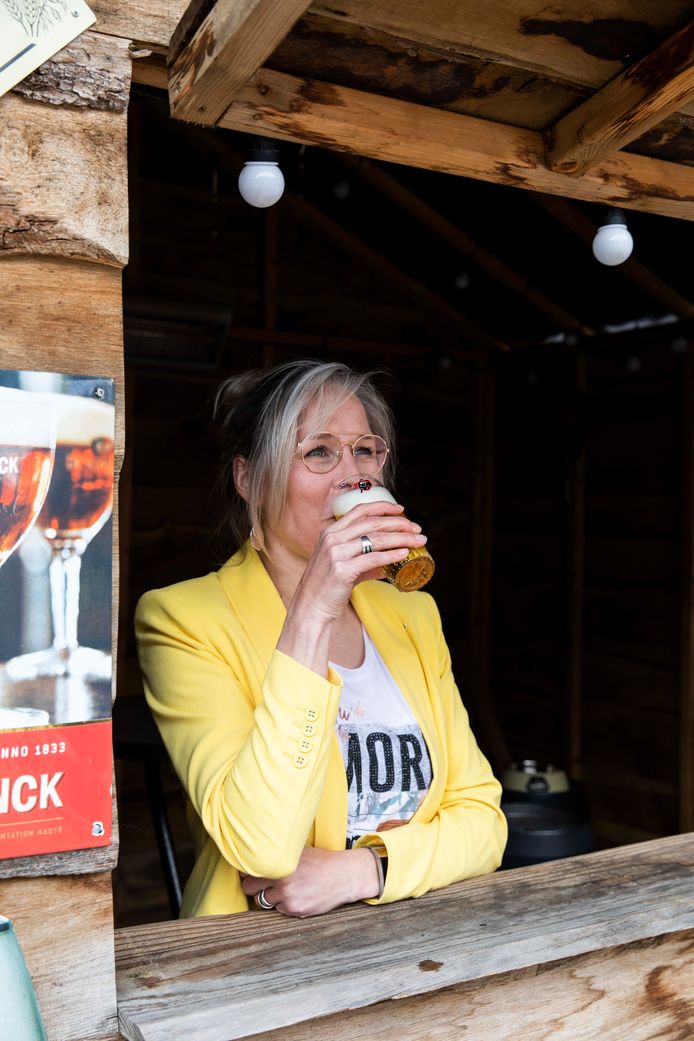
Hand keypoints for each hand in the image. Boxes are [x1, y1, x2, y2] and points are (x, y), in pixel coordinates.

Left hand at [241, 846, 380, 916]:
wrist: (343, 876)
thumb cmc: (320, 861)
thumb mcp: (298, 851)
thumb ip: (278, 855)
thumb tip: (255, 855)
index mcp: (279, 862)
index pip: (248, 870)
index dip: (247, 872)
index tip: (249, 872)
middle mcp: (280, 880)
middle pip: (249, 888)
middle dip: (253, 887)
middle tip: (262, 883)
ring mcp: (287, 896)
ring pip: (263, 901)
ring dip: (269, 897)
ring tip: (284, 889)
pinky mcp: (294, 910)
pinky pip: (279, 910)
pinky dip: (284, 905)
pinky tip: (297, 896)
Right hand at [292, 501, 427, 621]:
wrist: (310, 607)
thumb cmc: (327, 586)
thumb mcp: (344, 565)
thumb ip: (367, 559)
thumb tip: (394, 558)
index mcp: (331, 532)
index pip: (360, 510)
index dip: (382, 507)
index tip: (401, 510)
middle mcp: (332, 538)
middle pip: (373, 523)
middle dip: (399, 524)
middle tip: (417, 529)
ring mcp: (336, 553)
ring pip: (376, 539)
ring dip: (401, 539)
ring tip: (418, 541)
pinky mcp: (342, 570)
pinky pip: (373, 559)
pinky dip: (391, 555)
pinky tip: (404, 554)